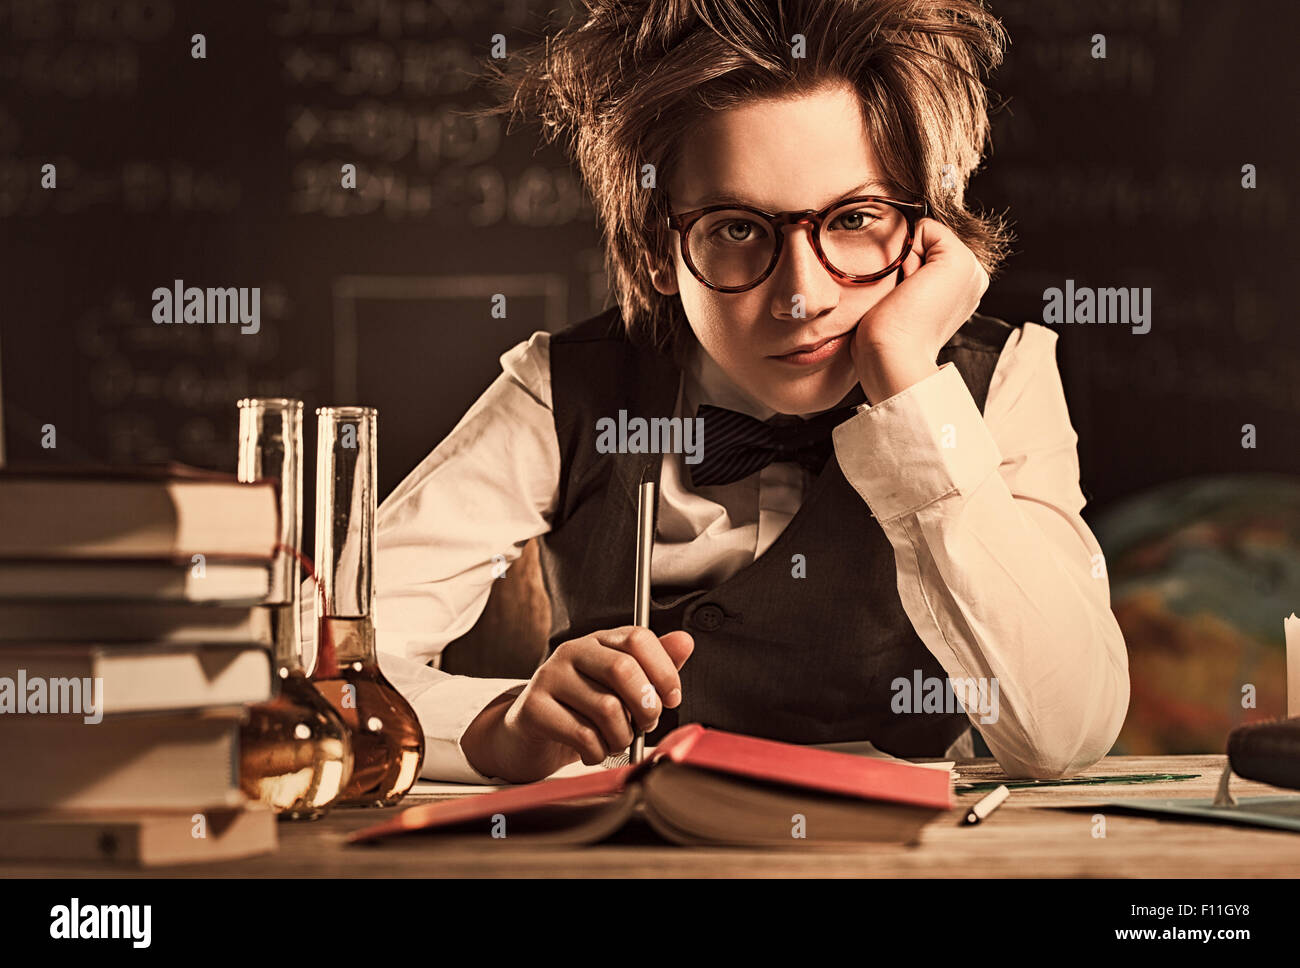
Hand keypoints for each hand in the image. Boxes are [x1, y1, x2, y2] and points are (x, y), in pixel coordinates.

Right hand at [461, 626, 693, 783]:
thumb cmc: (582, 708)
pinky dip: (597, 752)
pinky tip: (593, 750)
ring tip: (615, 741)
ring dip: (621, 736)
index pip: (638, 638)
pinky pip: (582, 734)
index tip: (671, 698)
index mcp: (599, 641)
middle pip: (623, 669)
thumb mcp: (621, 686)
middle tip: (645, 724)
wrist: (532, 734)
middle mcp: (573, 651)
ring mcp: (550, 677)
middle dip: (645, 706)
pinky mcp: (534, 708)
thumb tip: (685, 642)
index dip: (664, 671)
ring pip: (606, 708)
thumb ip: (655, 666)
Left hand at [850, 218, 989, 402]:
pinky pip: (925, 228)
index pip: (926, 252)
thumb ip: (910, 276)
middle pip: (926, 242)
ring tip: (907, 295)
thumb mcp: (902, 300)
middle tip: (905, 299)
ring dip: (906, 260)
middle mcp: (973, 279)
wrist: (891, 357)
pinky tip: (909, 284)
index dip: (906, 268)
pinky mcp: (961, 260)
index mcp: (962, 290)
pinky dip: (908, 251)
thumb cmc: (885, 340)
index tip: (904, 301)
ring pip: (925, 236)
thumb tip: (897, 258)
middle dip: (908, 262)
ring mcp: (972, 270)